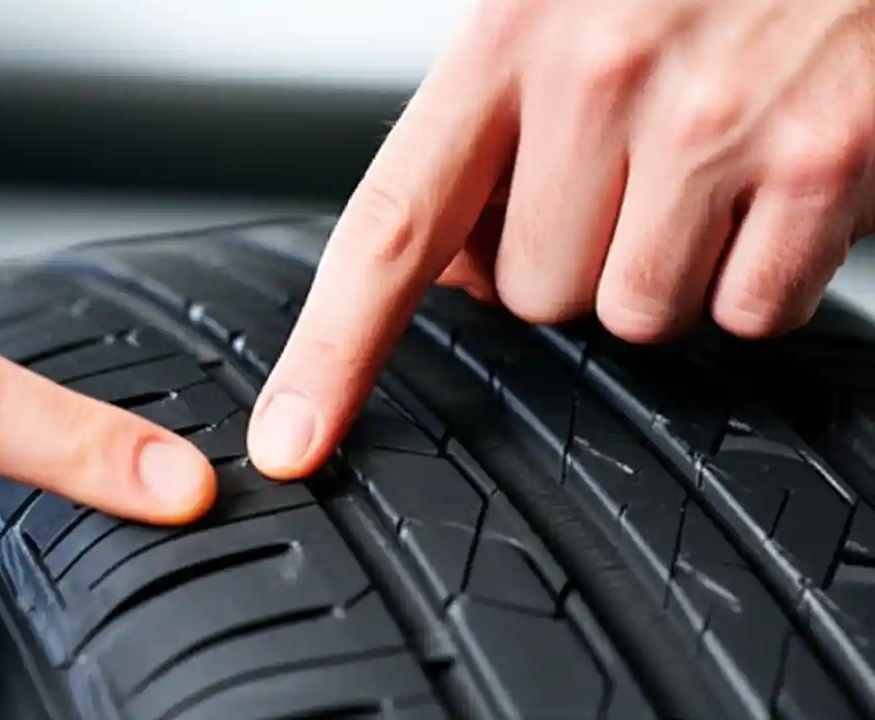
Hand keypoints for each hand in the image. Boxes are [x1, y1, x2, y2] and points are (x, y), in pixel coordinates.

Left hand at [247, 0, 874, 478]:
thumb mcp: (559, 14)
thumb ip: (490, 135)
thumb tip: (455, 272)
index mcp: (509, 35)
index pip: (390, 226)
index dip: (331, 349)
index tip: (292, 437)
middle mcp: (600, 73)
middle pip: (528, 293)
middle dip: (570, 257)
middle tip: (627, 170)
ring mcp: (712, 121)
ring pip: (631, 315)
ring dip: (662, 270)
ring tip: (703, 170)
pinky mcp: (821, 160)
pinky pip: (746, 313)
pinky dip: (755, 275)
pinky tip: (766, 188)